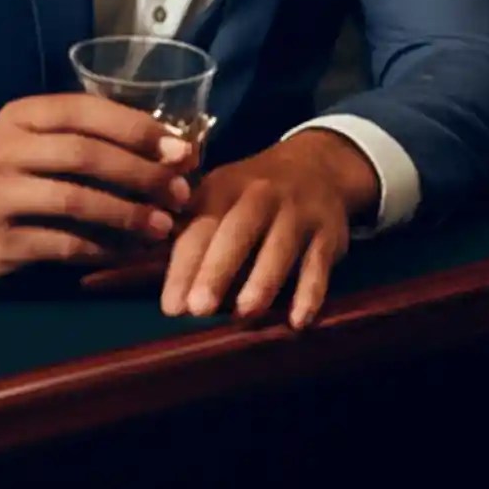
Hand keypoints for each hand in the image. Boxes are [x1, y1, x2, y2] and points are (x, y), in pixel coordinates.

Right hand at [0, 94, 193, 279]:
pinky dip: (102, 249)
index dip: (138, 128)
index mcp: (20, 118)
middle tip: (181, 193)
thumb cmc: (11, 177)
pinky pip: (60, 245)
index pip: (84, 110)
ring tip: (163, 226)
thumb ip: (99, 142)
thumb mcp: (41, 146)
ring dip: (128, 214)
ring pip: (73, 200)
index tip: (182, 150)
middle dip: (142, 174)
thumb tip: (181, 153)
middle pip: (84, 154)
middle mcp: (2, 150)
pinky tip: (129, 252)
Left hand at [160, 131, 376, 327]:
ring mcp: (299, 215)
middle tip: (199, 309)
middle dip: (217, 270)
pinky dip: (311, 294)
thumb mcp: (221, 191)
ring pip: (281, 249)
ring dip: (263, 282)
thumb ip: (192, 225)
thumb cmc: (254, 192)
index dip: (185, 267)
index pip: (201, 228)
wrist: (319, 167)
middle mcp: (262, 196)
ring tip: (244, 313)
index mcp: (226, 187)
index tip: (172, 306)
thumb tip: (159, 267)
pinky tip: (298, 321)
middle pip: (238, 233)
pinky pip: (319, 267)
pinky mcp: (329, 235)